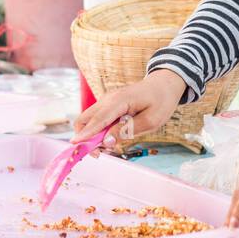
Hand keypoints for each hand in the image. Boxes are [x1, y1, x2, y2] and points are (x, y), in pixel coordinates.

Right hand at [71, 69, 187, 148]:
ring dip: (91, 136)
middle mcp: (108, 99)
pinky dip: (97, 131)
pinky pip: (96, 119)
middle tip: (100, 153)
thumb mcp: (151, 121)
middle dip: (85, 138)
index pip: (98, 120)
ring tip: (109, 147)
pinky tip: (110, 138)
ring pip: (88, 120)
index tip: (75, 145)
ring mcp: (106, 101)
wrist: (164, 84)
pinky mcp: (108, 105)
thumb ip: (128, 131)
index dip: (86, 134)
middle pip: (84, 119)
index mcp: (119, 101)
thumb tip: (107, 141)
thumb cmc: (160, 101)